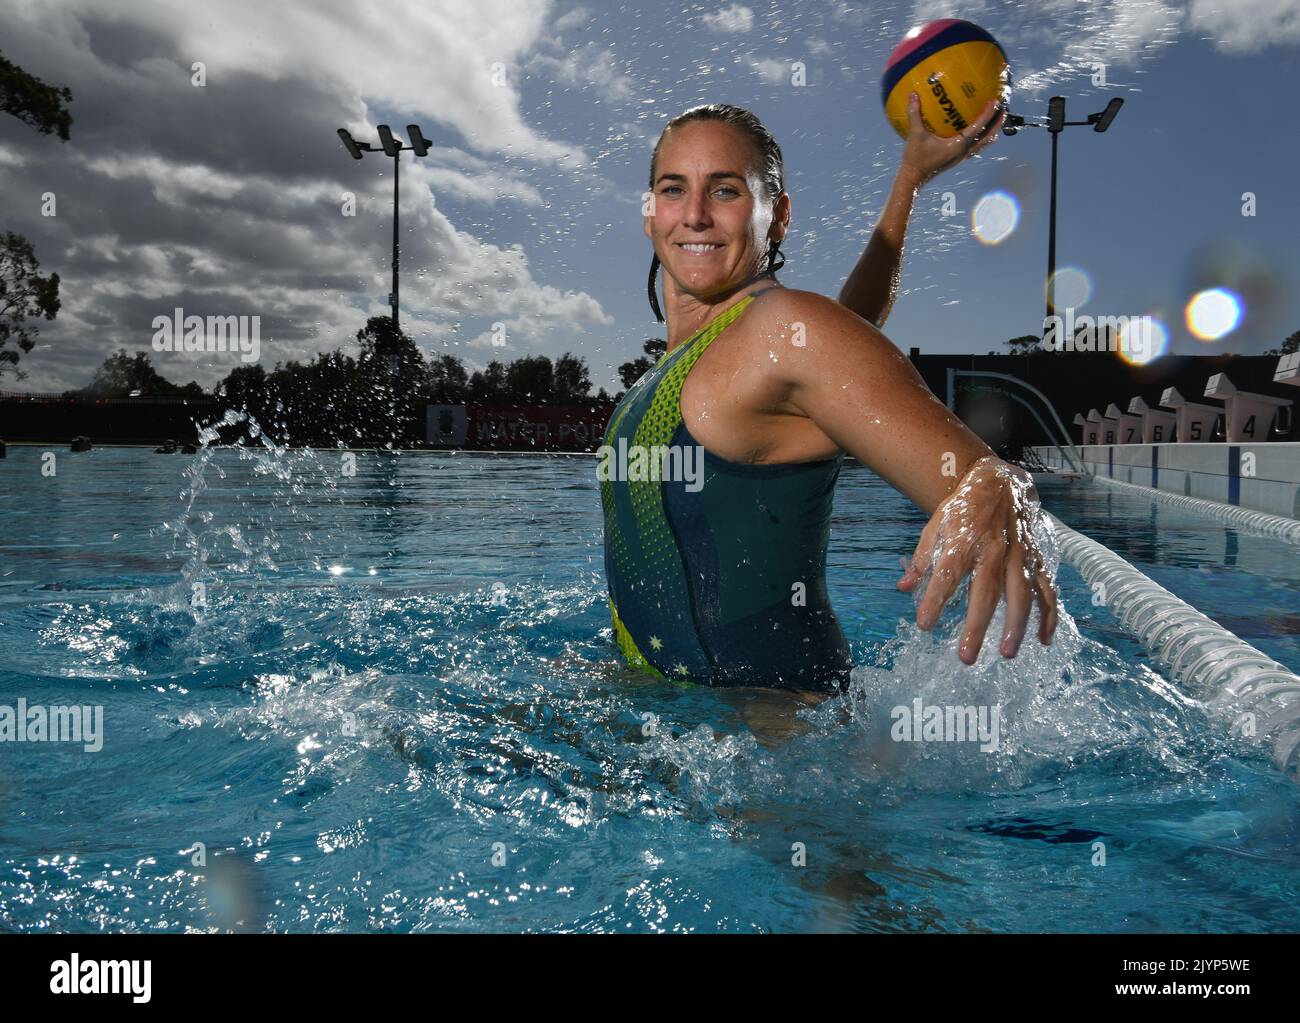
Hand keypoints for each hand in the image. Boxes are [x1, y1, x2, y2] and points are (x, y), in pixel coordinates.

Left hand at [897, 456, 1058, 664]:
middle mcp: (993, 549)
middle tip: (966, 657)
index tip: (924, 625)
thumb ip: (922, 559)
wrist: (999, 481)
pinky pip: (1045, 589)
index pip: (946, 575)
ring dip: (1015, 626)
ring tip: (1007, 654)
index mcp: (963, 541)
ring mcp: (1018, 555)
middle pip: (985, 592)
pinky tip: (1043, 640)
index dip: (934, 599)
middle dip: (976, 626)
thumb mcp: (935, 526)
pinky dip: (1048, 614)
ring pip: (1020, 594)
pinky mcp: (1035, 559)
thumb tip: (904, 588)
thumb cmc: (963, 509)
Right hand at [899, 91, 1005, 186]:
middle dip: (997, 124)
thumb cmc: (915, 158)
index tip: (995, 101)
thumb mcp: (915, 134)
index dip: (988, 114)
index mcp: (958, 145)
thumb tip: (913, 94)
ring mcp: (962, 156)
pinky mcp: (957, 158)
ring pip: (983, 144)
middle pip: (987, 137)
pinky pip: (975, 147)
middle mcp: (964, 151)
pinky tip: (977, 131)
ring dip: (991, 132)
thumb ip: (914, 113)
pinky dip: (981, 138)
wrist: (913, 179)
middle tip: (1003, 109)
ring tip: (996, 120)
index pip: (978, 127)